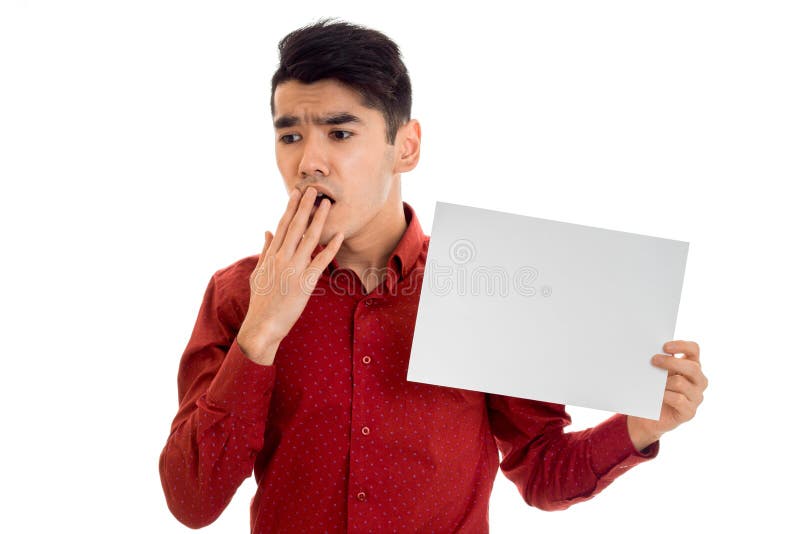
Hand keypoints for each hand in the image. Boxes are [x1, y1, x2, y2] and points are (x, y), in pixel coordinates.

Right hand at [237, 187, 343, 363]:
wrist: (262, 326)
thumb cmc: (260, 302)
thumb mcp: (258, 273)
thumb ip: (264, 250)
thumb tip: (267, 231)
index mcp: (271, 256)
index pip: (282, 226)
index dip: (291, 208)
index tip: (298, 193)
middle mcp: (281, 259)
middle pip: (295, 227)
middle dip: (305, 207)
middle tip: (314, 189)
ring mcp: (293, 270)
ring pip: (308, 239)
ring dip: (318, 220)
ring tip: (327, 204)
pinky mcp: (305, 283)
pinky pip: (320, 261)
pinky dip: (330, 248)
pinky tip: (338, 235)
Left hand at [627, 340, 707, 450]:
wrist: (647, 417)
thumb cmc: (652, 389)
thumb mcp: (656, 373)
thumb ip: (659, 362)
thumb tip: (651, 350)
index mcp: (692, 366)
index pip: (694, 350)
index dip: (681, 345)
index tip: (664, 346)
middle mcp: (698, 381)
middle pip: (692, 367)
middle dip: (671, 362)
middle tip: (653, 360)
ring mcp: (696, 397)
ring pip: (681, 383)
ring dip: (664, 382)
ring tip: (652, 383)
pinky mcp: (689, 412)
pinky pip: (679, 400)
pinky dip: (666, 396)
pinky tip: (657, 396)